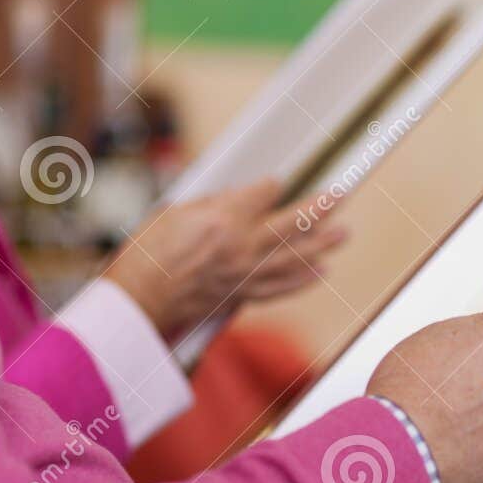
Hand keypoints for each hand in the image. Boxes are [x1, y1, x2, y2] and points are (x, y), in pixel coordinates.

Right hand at [104, 181, 346, 340]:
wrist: (138, 300)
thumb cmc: (147, 256)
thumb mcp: (173, 212)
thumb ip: (210, 204)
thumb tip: (234, 199)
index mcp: (223, 219)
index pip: (263, 194)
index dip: (272, 186)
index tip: (278, 182)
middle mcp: (241, 246)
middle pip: (291, 222)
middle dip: (320, 207)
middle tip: (342, 196)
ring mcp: (245, 273)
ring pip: (294, 256)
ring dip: (322, 244)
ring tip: (344, 233)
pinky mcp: (242, 294)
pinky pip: (281, 287)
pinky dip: (303, 279)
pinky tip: (321, 272)